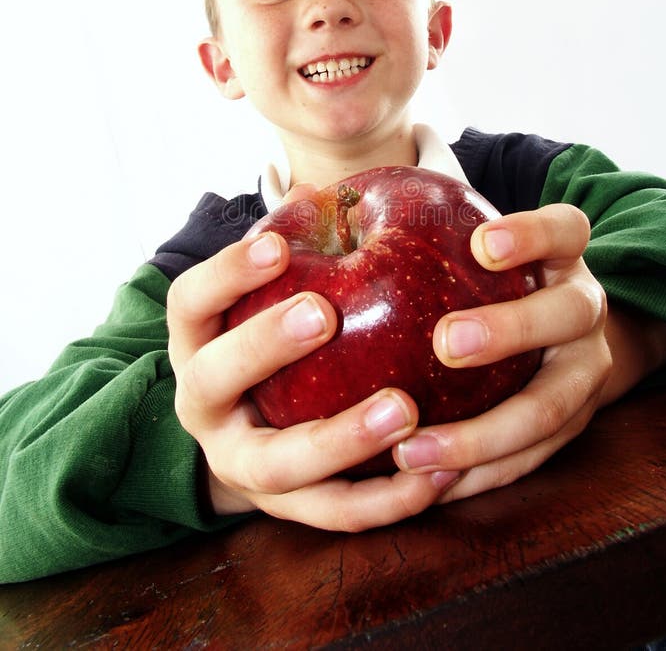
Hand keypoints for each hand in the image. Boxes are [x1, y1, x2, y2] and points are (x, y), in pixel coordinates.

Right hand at [167, 202, 458, 531]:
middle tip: (323, 312)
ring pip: (277, 465)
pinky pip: (334, 512)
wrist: (256, 432)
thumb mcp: (274, 295)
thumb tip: (328, 190)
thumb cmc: (276, 336)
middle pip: (214, 380)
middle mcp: (206, 405)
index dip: (227, 273)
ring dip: (340, 438)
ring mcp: (241, 463)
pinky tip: (437, 473)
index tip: (278, 244)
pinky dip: (385, 499)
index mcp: (198, 342)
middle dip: (263, 344)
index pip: (191, 302)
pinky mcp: (287, 509)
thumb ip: (298, 249)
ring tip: (404, 408)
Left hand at [393, 203, 611, 500]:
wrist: (557, 336)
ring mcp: (583, 372)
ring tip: (413, 449)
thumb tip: (300, 195)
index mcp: (561, 257)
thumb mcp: (466, 241)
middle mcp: (583, 310)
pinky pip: (528, 459)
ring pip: (551, 409)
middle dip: (511, 329)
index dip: (532, 235)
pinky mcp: (570, 426)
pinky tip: (419, 479)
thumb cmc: (482, 278)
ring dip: (484, 435)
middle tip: (445, 342)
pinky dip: (477, 474)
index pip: (565, 229)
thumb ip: (403, 221)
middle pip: (567, 314)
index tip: (482, 245)